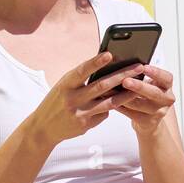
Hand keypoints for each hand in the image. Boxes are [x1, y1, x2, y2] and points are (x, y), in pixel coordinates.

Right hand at [28, 51, 142, 146]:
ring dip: (127, 94)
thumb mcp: (63, 87)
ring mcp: (80, 113)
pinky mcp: (85, 124)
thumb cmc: (56, 102)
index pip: (82, 71)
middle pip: (102, 86)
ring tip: (140, 86)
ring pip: (109, 102)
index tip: (110, 54)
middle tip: (139, 68)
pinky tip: (120, 102)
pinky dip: (112, 106)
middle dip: (123, 76)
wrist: (43, 128)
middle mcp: (72, 98)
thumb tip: (105, 68)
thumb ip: (80, 79)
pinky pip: (104, 114)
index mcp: (65, 85)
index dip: (95, 62)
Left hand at [112, 64, 175, 135]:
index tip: (144, 67)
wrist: (150, 118)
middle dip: (139, 87)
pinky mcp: (147, 122)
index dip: (156, 73)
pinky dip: (120, 106)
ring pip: (141, 105)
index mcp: (167, 86)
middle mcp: (166, 99)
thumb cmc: (146, 94)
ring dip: (125, 98)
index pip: (166, 78)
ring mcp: (158, 112)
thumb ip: (141, 75)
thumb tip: (122, 63)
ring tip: (112, 91)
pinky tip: (110, 101)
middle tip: (125, 81)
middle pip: (154, 93)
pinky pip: (132, 114)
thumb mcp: (150, 83)